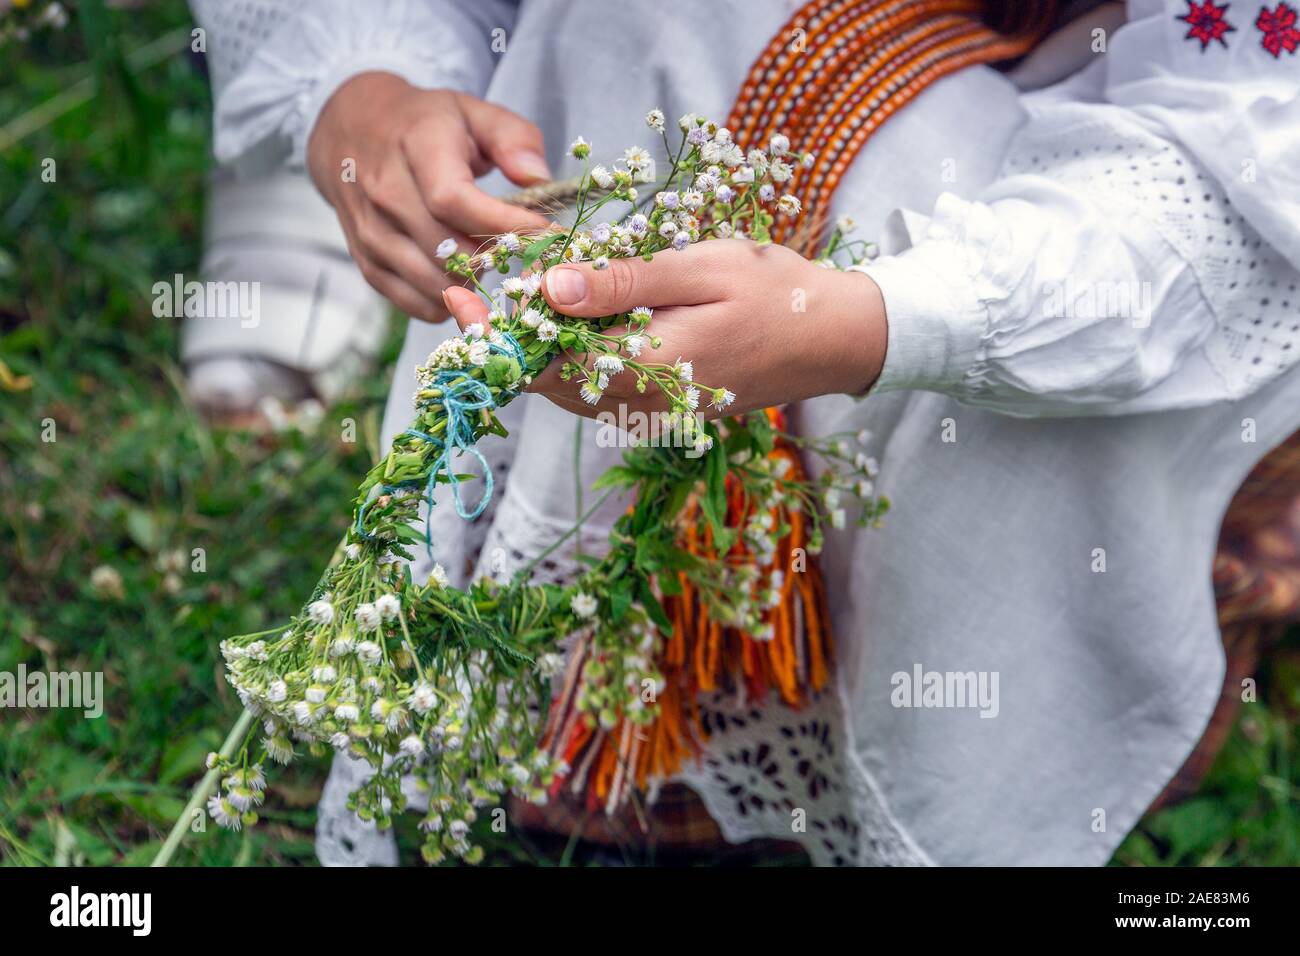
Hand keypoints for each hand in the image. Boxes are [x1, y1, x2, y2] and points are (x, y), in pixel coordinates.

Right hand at [307, 72, 551, 321]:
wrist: (351, 130)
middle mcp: (385, 192)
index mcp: (417, 147)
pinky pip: (414, 302)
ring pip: (432, 282)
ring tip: (489, 260)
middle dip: (494, 257)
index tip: (545, 233)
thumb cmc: (425, 124)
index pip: (455, 201)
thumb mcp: (474, 112)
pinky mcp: (367, 261)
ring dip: (472, 282)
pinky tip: (463, 280)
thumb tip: (541, 181)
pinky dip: (447, 302)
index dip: (503, 224)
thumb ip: (515, 139)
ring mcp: (371, 231)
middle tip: (520, 252)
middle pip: (447, 249)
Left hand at [441, 239, 887, 418]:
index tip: (459, 297)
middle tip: (468, 297)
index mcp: (647, 366)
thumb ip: (625, 281)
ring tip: (503, 308)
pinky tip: (564, 326)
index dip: (496, 333)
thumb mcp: (701, 267)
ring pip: (570, 392)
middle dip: (505, 344)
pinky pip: (599, 394)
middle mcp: (643, 402)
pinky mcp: (664, 408)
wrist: (835, 339)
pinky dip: (570, 363)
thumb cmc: (776, 290)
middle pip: (550, 383)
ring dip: (534, 354)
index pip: (547, 361)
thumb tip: (549, 286)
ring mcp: (654, 411)